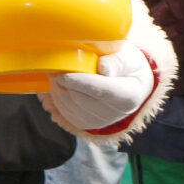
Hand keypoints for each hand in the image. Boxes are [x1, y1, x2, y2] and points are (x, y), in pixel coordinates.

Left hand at [41, 49, 156, 135]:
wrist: (131, 86)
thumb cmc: (128, 67)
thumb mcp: (129, 59)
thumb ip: (116, 62)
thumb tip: (102, 67)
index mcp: (128, 96)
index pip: (101, 91)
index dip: (80, 83)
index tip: (63, 75)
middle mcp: (114, 113)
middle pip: (81, 100)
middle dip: (63, 84)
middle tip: (53, 67)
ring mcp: (99, 121)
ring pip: (69, 106)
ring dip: (57, 89)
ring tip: (55, 73)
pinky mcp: (86, 124)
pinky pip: (65, 111)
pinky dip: (57, 97)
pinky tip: (59, 85)